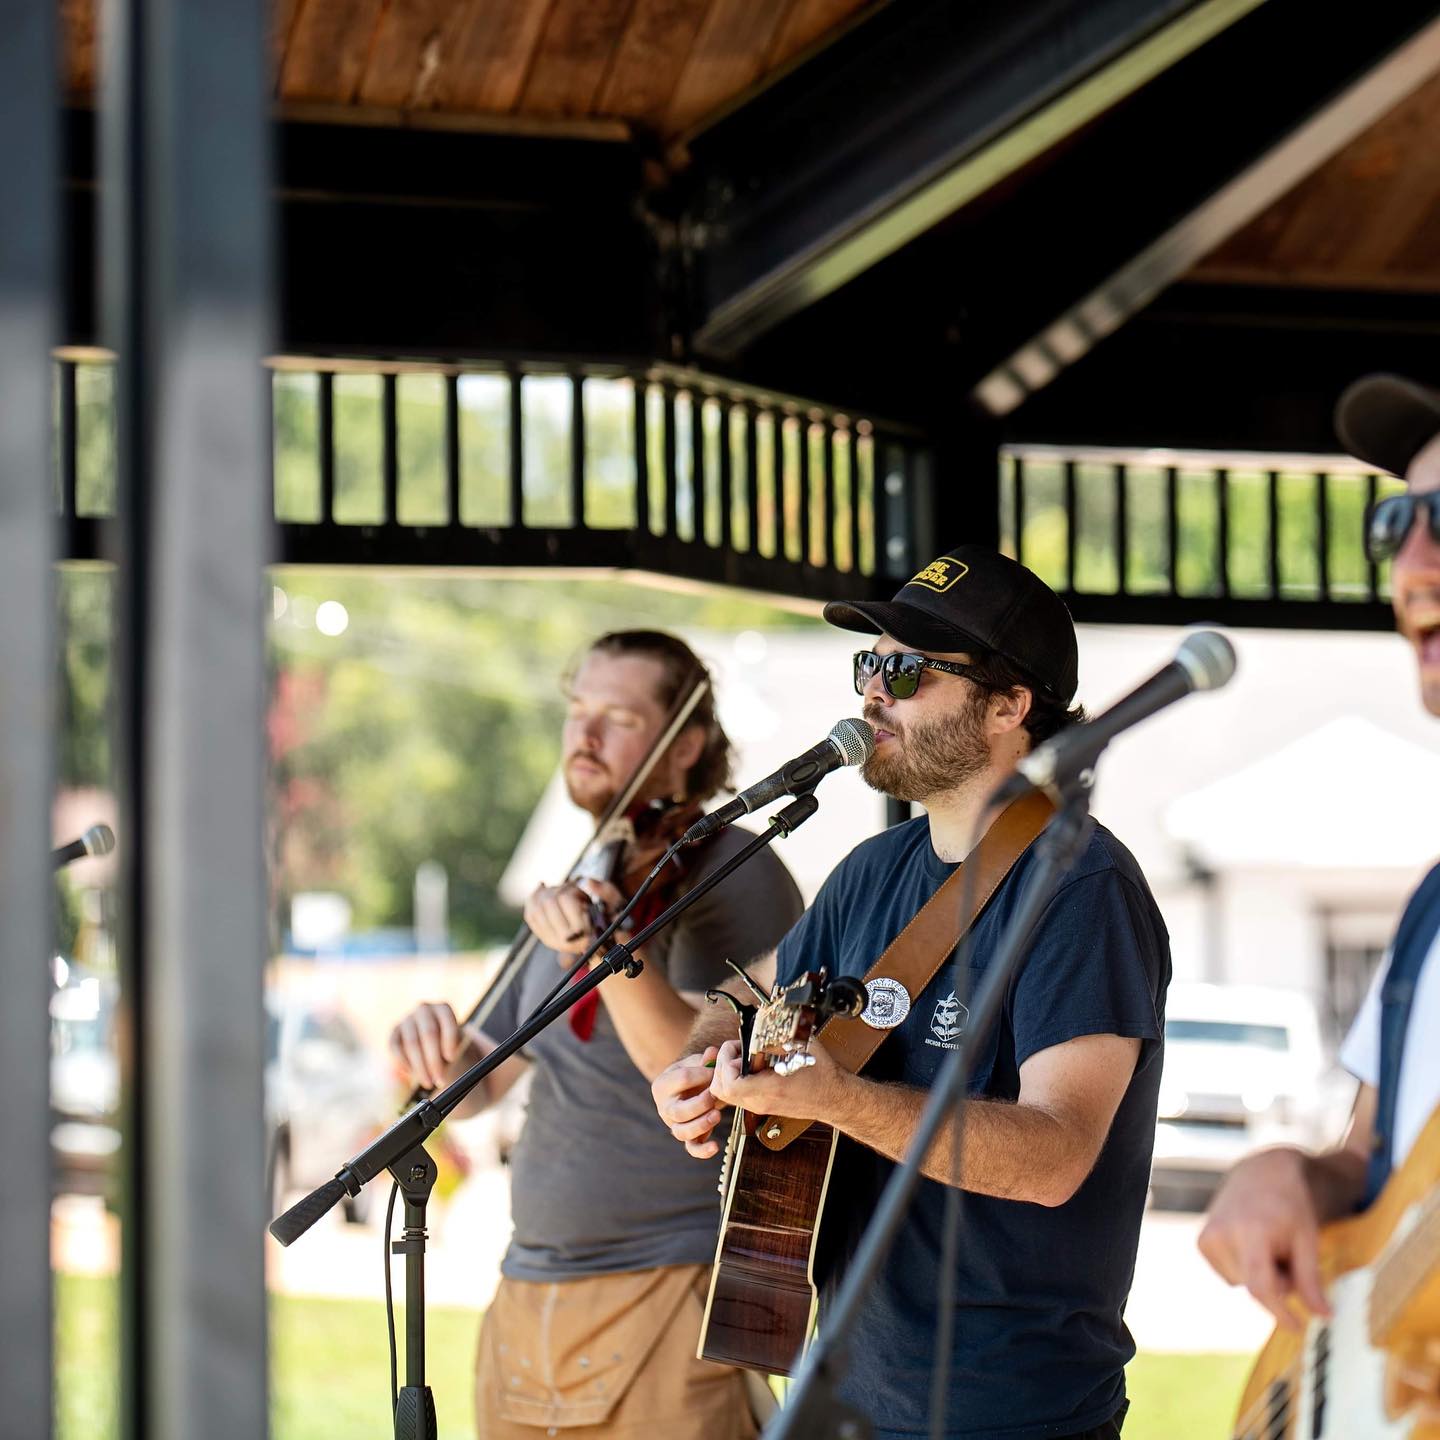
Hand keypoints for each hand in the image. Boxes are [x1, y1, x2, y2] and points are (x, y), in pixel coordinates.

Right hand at [389, 1001, 469, 1090]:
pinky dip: (404, 1063)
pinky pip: (396, 1048)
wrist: (428, 1044)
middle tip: (439, 1080)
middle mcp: (424, 1009)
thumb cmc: (446, 1046)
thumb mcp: (455, 1048)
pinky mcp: (394, 1032)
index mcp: (443, 1009)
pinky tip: (412, 1074)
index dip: (449, 1039)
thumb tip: (459, 1069)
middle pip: (429, 1033)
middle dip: (434, 1059)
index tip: (451, 1058)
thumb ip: (455, 1056)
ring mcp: (407, 1019)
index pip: (447, 1020)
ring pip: (412, 1043)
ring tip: (428, 1082)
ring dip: (420, 1067)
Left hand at [524, 878, 624, 957]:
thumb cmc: (611, 920)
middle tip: (571, 890)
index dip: (573, 890)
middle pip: (548, 902)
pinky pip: (530, 916)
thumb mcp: (616, 902)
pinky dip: (533, 900)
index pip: (566, 899)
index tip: (581, 892)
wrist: (605, 942)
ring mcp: (553, 941)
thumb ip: (605, 890)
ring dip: (546, 894)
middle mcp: (566, 941)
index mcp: (584, 933)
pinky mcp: (546, 939)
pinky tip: (540, 890)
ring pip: (537, 907)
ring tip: (559, 892)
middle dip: (559, 890)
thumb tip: (587, 882)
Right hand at [652, 1047, 727, 1157]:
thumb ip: (704, 1060)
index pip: (682, 1079)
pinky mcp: (686, 1137)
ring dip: (701, 1124)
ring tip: (717, 1114)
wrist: (688, 1089)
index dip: (703, 1074)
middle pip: (679, 1111)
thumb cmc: (692, 1074)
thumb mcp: (694, 1063)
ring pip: (682, 1132)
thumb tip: (713, 1053)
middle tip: (715, 1095)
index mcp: (662, 1085)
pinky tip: (715, 1147)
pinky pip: (692, 1148)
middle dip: (701, 1103)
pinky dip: (703, 1151)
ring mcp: (674, 1124)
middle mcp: (665, 1107)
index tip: (717, 1071)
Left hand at [709, 1036, 846, 1127]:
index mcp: (770, 1089)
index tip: (734, 1048)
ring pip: (726, 1094)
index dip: (725, 1063)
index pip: (730, 1085)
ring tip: (742, 1056)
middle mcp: (761, 1101)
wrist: (834, 1098)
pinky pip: (737, 1094)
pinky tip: (750, 1065)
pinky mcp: (761, 1105)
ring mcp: (760, 1106)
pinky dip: (734, 1078)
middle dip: (721, 1065)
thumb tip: (763, 1024)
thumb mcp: (803, 1047)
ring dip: (727, 1072)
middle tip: (735, 1050)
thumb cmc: (823, 1076)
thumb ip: (780, 1036)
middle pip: (720, 1090)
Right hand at [1197, 1147, 1330, 1328]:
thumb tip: (1324, 1317)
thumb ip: (1311, 1280)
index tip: (1298, 1328)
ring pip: (1243, 1283)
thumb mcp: (1307, 1239)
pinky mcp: (1202, 1242)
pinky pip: (1230, 1275)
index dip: (1280, 1313)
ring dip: (1261, 1275)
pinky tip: (1251, 1243)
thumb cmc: (1290, 1204)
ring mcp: (1207, 1238)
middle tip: (1288, 1255)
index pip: (1261, 1286)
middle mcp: (1221, 1234)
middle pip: (1256, 1286)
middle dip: (1278, 1282)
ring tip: (1268, 1244)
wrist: (1261, 1173)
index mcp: (1250, 1231)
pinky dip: (1246, 1268)